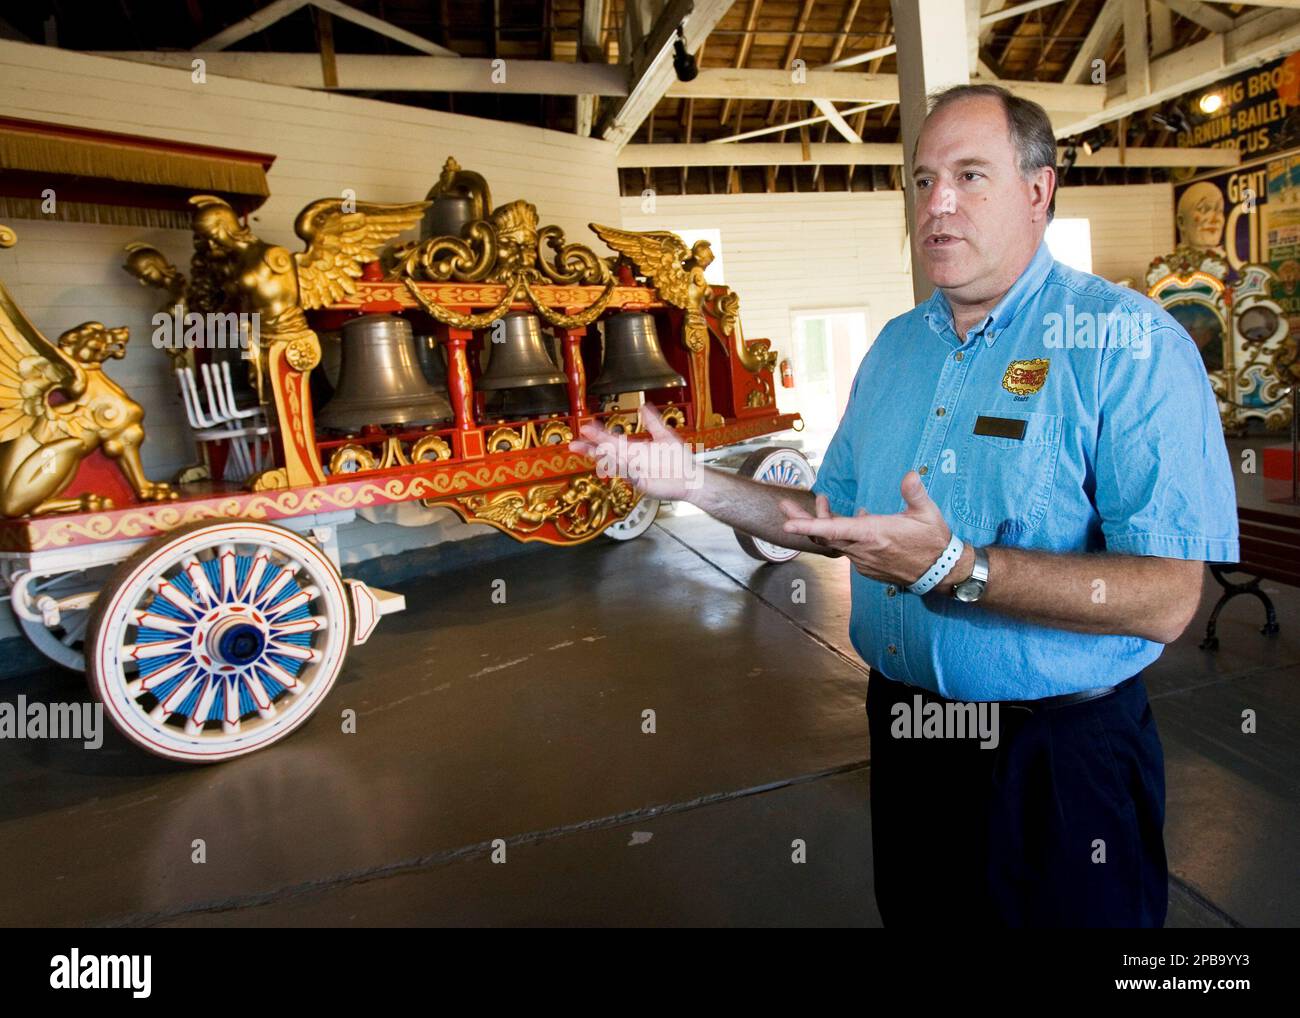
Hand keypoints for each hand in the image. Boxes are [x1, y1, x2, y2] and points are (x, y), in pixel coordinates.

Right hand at [569, 401, 700, 500]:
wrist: (691, 478)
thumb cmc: (678, 460)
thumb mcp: (664, 435)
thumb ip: (653, 422)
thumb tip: (644, 406)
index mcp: (634, 450)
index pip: (611, 441)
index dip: (598, 435)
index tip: (585, 428)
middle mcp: (631, 462)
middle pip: (607, 455)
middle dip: (591, 450)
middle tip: (574, 445)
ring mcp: (635, 474)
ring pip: (616, 465)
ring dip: (606, 459)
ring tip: (595, 451)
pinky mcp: (643, 484)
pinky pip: (631, 477)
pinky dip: (626, 470)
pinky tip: (620, 463)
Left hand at [778, 471, 959, 588]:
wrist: (939, 571)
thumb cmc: (933, 540)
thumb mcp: (928, 513)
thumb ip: (915, 493)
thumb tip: (909, 474)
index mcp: (873, 534)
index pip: (833, 530)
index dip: (809, 526)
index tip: (787, 523)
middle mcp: (862, 549)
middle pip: (823, 536)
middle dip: (802, 519)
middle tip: (784, 505)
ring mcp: (862, 560)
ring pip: (833, 541)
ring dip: (824, 522)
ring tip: (822, 500)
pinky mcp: (866, 566)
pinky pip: (846, 548)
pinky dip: (840, 533)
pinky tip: (849, 519)